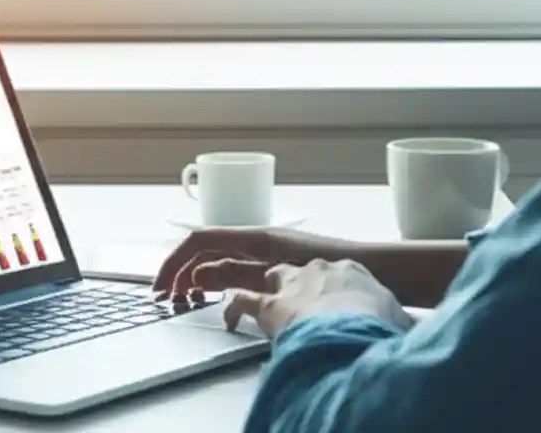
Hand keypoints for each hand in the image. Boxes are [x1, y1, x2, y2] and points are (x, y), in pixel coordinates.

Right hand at [152, 228, 349, 302]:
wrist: (379, 270)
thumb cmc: (334, 268)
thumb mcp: (277, 276)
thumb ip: (236, 276)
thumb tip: (197, 277)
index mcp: (254, 237)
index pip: (199, 241)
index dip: (174, 262)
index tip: (161, 287)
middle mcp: (258, 240)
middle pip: (206, 252)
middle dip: (182, 274)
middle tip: (168, 301)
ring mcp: (268, 253)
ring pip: (221, 263)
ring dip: (200, 281)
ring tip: (189, 303)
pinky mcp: (280, 268)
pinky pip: (240, 273)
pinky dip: (223, 286)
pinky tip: (223, 303)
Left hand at [225, 259, 414, 337]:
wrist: (360, 326)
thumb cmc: (382, 324)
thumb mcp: (399, 320)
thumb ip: (400, 323)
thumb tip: (418, 334)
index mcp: (351, 271)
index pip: (335, 274)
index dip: (330, 289)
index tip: (332, 302)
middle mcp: (318, 269)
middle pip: (297, 268)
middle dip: (293, 282)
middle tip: (290, 299)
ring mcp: (292, 283)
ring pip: (267, 274)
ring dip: (258, 284)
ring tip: (255, 297)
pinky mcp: (270, 305)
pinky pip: (241, 299)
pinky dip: (231, 306)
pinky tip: (227, 315)